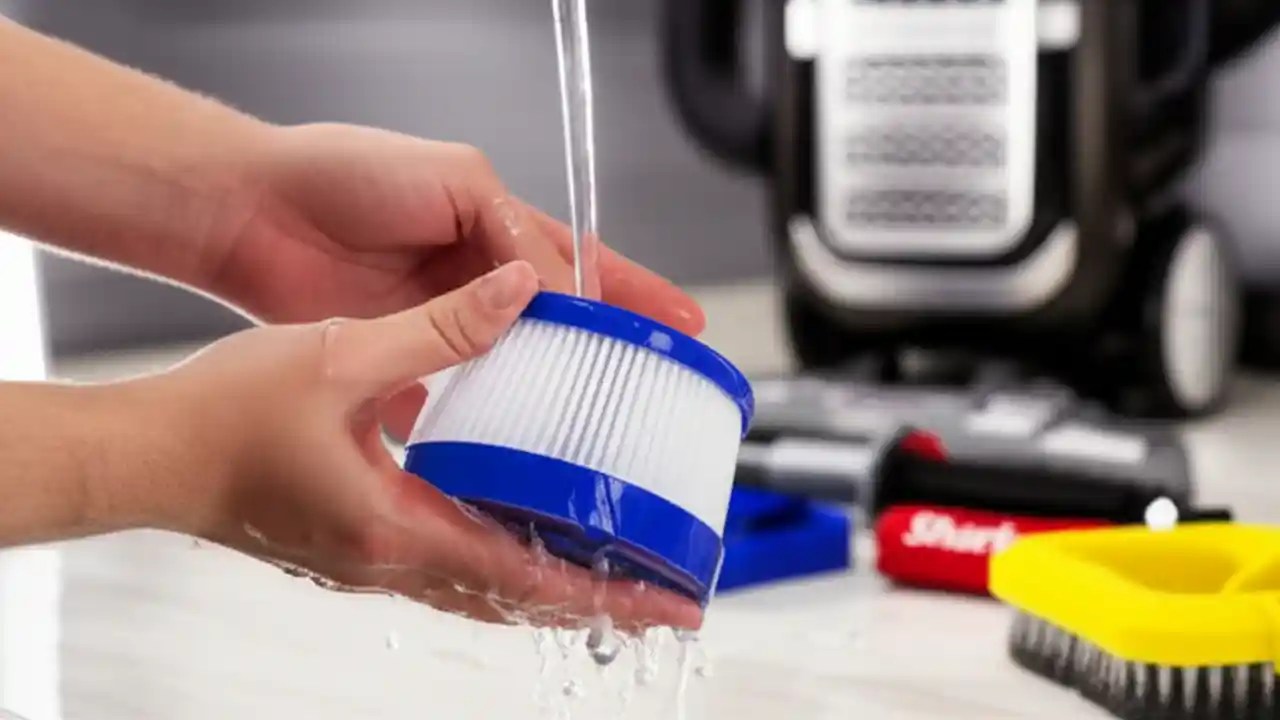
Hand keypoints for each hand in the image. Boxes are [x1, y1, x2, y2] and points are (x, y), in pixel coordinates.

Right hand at [143, 261, 700, 630]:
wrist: (147, 454)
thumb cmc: (223, 416)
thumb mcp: (340, 352)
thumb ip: (439, 329)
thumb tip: (520, 292)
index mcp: (396, 527)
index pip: (529, 576)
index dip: (609, 591)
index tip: (670, 601)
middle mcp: (390, 561)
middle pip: (519, 600)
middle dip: (599, 603)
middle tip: (666, 598)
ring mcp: (370, 563)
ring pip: (485, 593)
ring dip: (553, 590)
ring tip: (614, 577)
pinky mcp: (354, 549)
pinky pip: (450, 572)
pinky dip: (502, 568)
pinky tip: (519, 541)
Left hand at [207, 123, 705, 437]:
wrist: (252, 210)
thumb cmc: (343, 172)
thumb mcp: (454, 180)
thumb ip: (512, 229)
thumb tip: (560, 282)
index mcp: (496, 226)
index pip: (584, 263)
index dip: (636, 294)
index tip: (683, 325)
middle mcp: (471, 278)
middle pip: (555, 325)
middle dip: (602, 356)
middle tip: (647, 392)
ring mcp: (435, 319)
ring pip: (508, 365)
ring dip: (544, 393)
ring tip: (584, 428)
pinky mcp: (394, 354)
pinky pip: (447, 394)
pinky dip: (471, 420)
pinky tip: (498, 445)